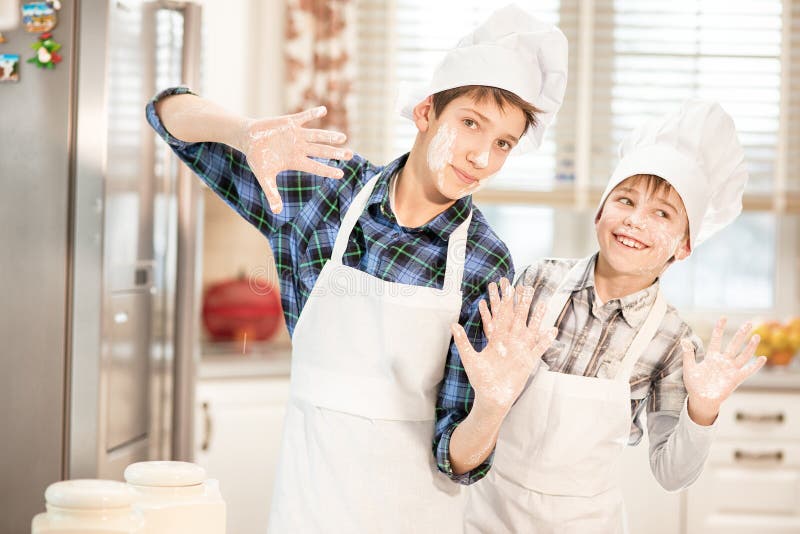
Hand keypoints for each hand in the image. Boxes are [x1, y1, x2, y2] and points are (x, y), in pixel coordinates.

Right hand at [240, 106, 352, 213]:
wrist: (249, 139)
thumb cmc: (258, 158)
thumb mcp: (264, 177)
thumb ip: (272, 193)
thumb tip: (276, 212)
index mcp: (296, 161)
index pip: (315, 167)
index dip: (327, 170)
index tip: (341, 174)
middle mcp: (300, 148)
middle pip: (321, 151)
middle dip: (335, 152)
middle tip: (351, 155)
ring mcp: (296, 135)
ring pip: (316, 135)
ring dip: (329, 136)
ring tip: (343, 137)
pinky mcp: (289, 122)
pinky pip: (303, 117)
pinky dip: (312, 113)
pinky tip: (324, 110)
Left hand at [451, 278, 556, 411]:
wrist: (491, 397)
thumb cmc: (480, 379)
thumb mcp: (469, 358)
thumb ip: (463, 342)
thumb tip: (453, 325)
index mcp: (496, 339)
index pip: (501, 316)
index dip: (504, 302)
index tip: (506, 287)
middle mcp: (510, 342)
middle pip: (517, 318)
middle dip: (522, 303)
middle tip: (527, 286)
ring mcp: (520, 350)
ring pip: (530, 329)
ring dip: (536, 317)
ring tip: (543, 302)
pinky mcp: (527, 361)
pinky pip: (538, 348)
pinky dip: (545, 339)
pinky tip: (552, 329)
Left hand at [682, 318, 766, 424]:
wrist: (700, 399)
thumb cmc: (694, 384)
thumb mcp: (689, 367)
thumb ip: (688, 354)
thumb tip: (684, 340)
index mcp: (712, 357)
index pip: (717, 339)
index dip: (720, 328)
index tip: (723, 318)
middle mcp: (723, 361)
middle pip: (734, 344)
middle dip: (741, 334)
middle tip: (749, 323)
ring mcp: (730, 369)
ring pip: (743, 355)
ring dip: (750, 346)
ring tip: (756, 336)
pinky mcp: (736, 378)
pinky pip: (748, 371)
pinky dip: (755, 365)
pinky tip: (762, 358)